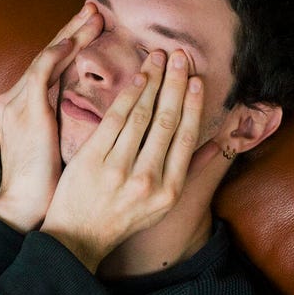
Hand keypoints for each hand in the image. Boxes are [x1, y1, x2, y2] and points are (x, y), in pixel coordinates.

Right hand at [0, 4, 103, 232]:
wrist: (24, 207)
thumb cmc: (50, 185)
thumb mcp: (64, 146)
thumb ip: (76, 123)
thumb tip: (109, 114)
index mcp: (25, 108)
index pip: (52, 66)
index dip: (73, 44)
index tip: (95, 28)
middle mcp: (16, 100)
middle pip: (48, 55)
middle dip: (73, 30)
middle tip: (96, 9)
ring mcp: (16, 104)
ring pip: (47, 57)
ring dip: (71, 35)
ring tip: (93, 16)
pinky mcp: (25, 114)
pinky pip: (41, 75)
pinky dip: (56, 56)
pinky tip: (74, 42)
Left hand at [40, 49, 210, 272]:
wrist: (77, 238)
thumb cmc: (121, 219)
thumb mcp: (161, 206)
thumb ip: (187, 173)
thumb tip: (216, 146)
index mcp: (169, 191)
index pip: (187, 139)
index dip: (193, 106)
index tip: (198, 80)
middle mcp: (147, 181)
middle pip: (167, 122)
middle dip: (176, 84)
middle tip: (180, 56)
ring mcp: (118, 171)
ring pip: (141, 117)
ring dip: (153, 82)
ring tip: (159, 58)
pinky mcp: (92, 162)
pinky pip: (114, 121)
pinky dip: (128, 96)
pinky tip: (137, 78)